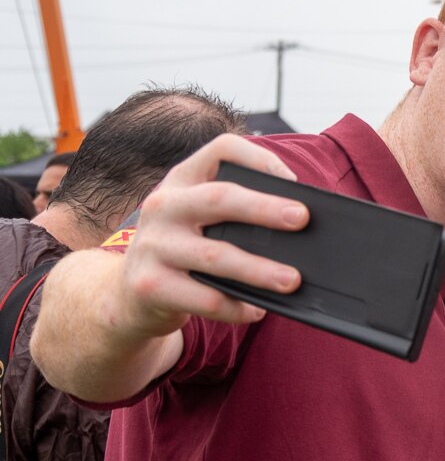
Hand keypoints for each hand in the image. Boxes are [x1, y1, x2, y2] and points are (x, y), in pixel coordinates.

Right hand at [119, 134, 308, 336]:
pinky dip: (236, 307)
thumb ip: (235, 215)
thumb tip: (297, 229)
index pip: (221, 150)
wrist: (128, 294)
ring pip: (216, 256)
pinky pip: (205, 298)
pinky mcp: (151, 285)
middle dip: (264, 208)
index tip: (292, 181)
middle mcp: (164, 206)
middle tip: (301, 219)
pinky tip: (256, 310)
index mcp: (182, 180)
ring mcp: (153, 245)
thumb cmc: (183, 250)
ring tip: (291, 280)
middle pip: (219, 198)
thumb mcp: (197, 219)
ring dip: (259, 269)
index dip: (259, 158)